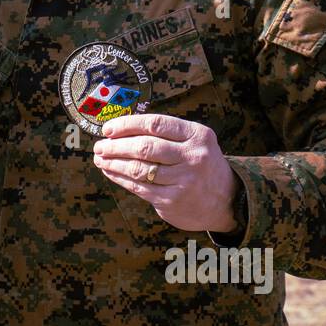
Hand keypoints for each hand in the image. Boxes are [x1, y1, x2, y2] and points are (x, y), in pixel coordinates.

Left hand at [92, 113, 238, 233]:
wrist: (226, 199)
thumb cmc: (199, 163)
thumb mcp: (193, 141)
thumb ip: (165, 133)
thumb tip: (120, 128)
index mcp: (196, 135)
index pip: (155, 124)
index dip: (127, 125)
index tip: (108, 128)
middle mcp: (192, 157)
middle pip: (144, 147)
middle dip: (116, 146)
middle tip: (100, 145)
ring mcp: (183, 180)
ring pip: (138, 169)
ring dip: (113, 163)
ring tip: (100, 158)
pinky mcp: (172, 201)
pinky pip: (139, 187)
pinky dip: (120, 178)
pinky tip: (110, 172)